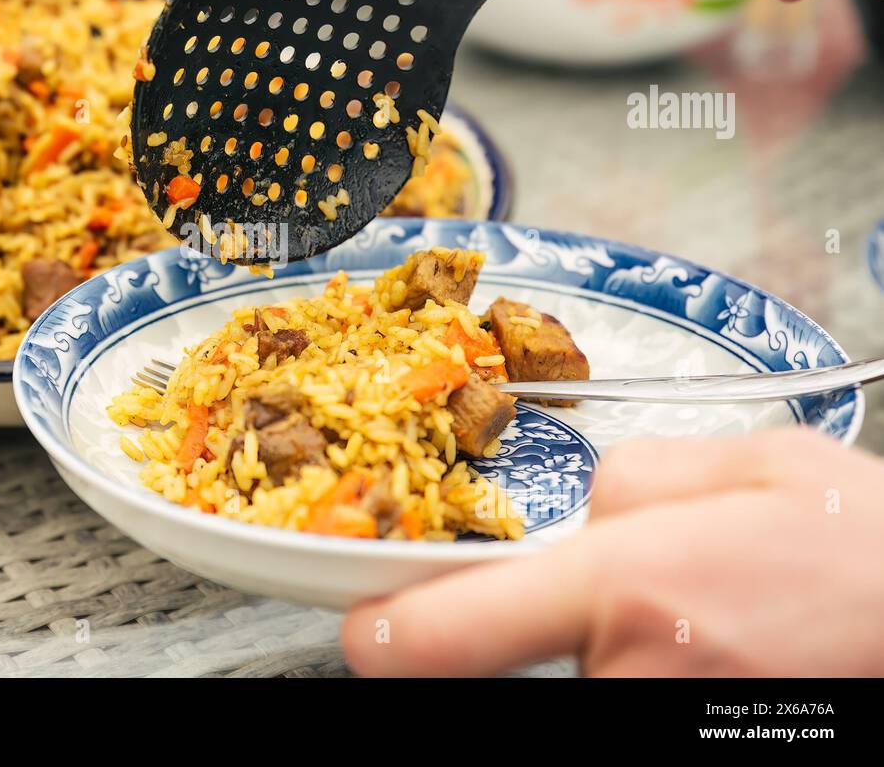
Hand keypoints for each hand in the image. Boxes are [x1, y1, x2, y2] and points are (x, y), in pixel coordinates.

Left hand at [342, 428, 883, 675]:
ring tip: (711, 624)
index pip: (440, 636)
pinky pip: (632, 701)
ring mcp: (662, 729)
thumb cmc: (868, 553)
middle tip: (650, 598)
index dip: (383, 636)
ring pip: (587, 684)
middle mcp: (631, 675)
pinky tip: (721, 653)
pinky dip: (657, 676)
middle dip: (555, 622)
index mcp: (628, 588)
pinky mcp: (689, 748)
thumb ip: (630, 479)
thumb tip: (578, 520)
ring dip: (620, 654)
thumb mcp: (751, 464)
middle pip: (516, 659)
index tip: (367, 629)